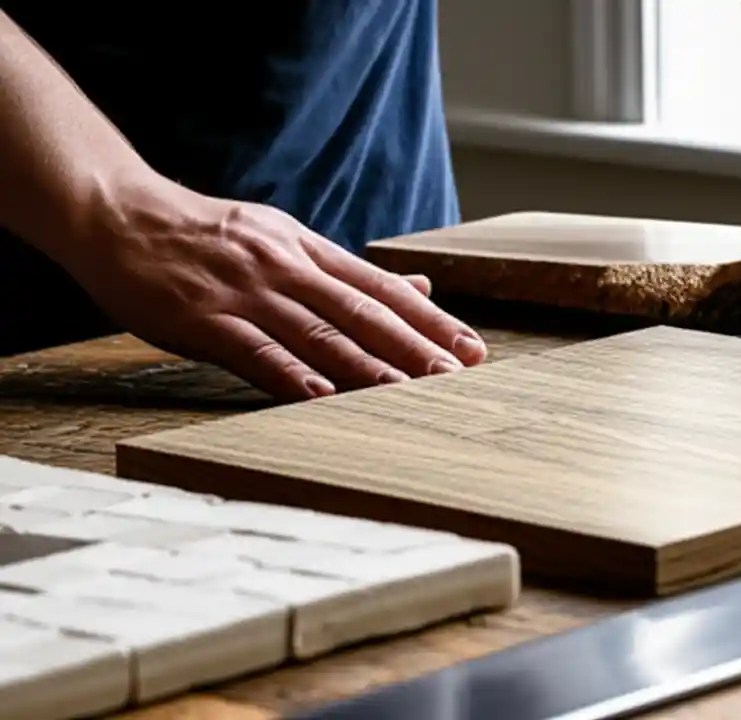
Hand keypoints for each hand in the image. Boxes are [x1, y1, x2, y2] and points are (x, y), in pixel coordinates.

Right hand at [58, 178, 485, 400]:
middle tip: (457, 376)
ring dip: (366, 366)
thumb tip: (419, 287)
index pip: (382, 288)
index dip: (430, 320)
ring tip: (409, 392)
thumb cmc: (207, 235)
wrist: (119, 213)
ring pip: (316, 333)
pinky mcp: (203, 319)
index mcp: (307, 249)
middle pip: (361, 312)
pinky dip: (289, 374)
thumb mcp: (285, 239)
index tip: (471, 349)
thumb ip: (348, 270)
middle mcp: (285, 268)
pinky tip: (320, 396)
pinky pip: (253, 350)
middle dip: (413, 346)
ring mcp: (245, 293)